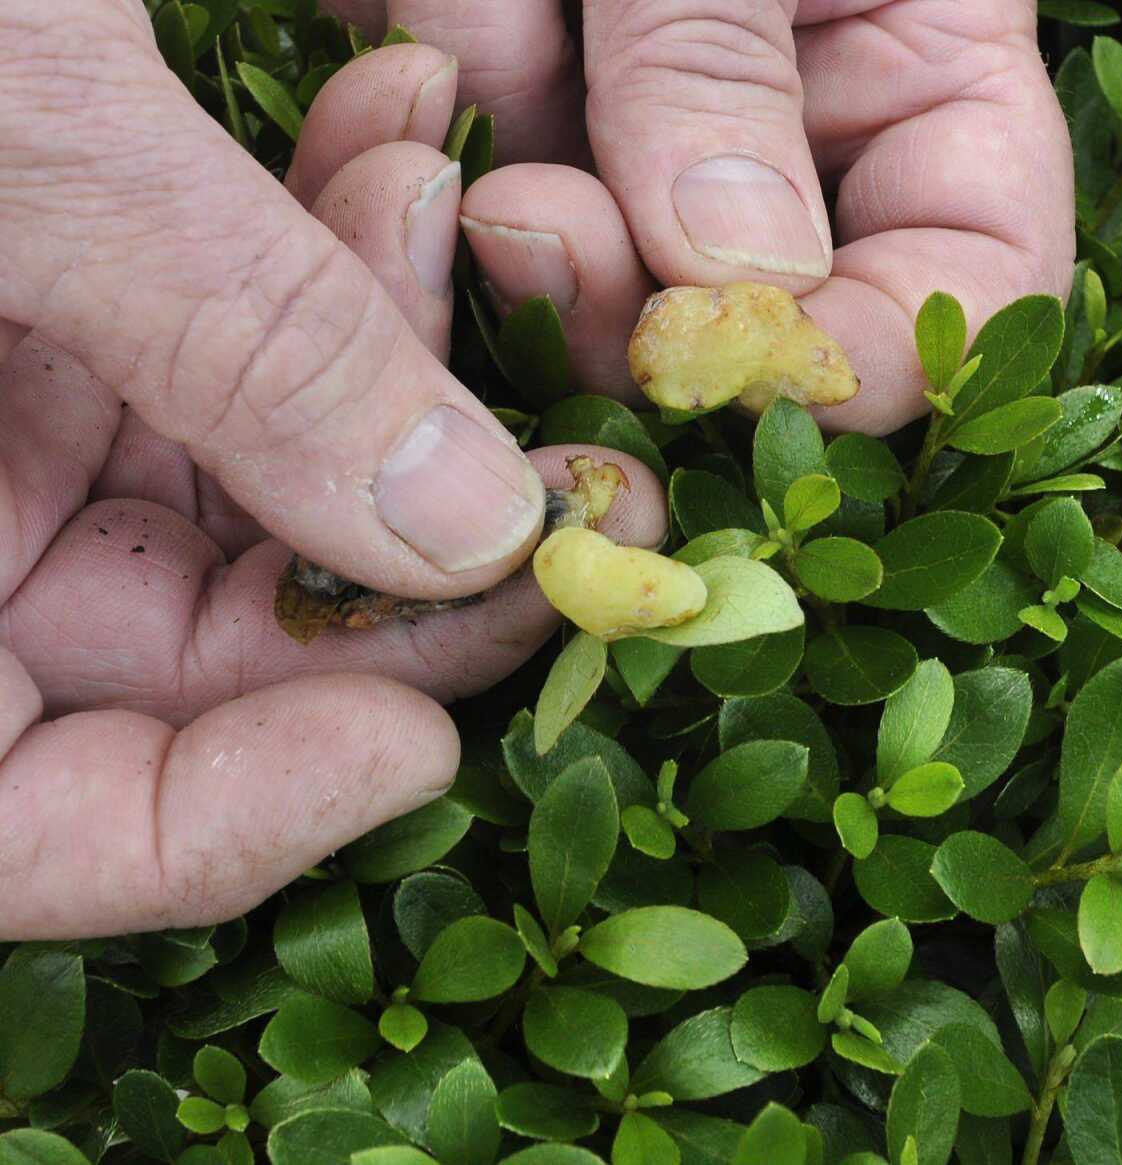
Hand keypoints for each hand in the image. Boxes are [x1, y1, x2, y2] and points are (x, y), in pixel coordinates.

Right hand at [0, 2, 664, 938]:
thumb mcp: (12, 142)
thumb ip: (236, 343)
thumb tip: (475, 529)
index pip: (28, 835)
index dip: (223, 827)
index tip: (418, 735)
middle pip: (202, 658)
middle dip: (413, 564)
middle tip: (579, 478)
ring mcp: (2, 408)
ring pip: (261, 490)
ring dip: (401, 369)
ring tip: (457, 206)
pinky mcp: (65, 290)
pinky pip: (237, 345)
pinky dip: (335, 257)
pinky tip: (405, 128)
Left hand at [312, 0, 1076, 433]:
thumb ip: (721, 52)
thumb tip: (732, 279)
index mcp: (928, 72)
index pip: (967, 285)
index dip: (874, 359)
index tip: (733, 361)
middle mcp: (798, 123)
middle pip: (750, 316)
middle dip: (635, 295)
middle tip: (531, 225)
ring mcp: (645, 115)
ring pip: (583, 240)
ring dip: (506, 141)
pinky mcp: (510, 78)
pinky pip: (463, 146)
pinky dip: (425, 73)